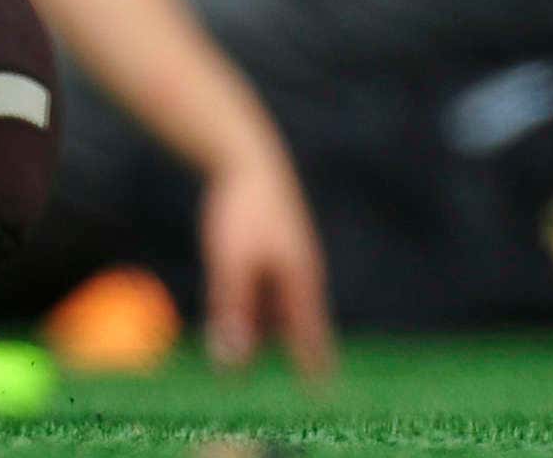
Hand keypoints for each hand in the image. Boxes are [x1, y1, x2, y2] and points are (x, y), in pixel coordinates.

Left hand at [199, 150, 332, 378]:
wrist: (247, 158)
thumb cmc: (242, 211)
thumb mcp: (231, 266)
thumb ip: (232, 312)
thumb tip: (231, 361)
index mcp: (300, 280)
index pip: (312, 335)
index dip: (315, 364)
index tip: (321, 393)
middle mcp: (301, 272)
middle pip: (291, 322)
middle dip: (281, 341)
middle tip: (279, 345)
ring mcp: (291, 256)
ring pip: (275, 302)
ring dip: (259, 316)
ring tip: (240, 297)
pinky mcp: (277, 244)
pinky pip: (266, 283)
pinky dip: (252, 293)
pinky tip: (236, 275)